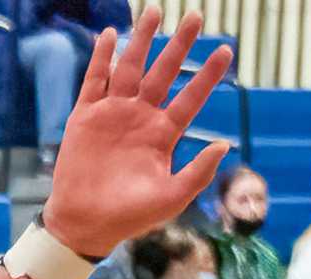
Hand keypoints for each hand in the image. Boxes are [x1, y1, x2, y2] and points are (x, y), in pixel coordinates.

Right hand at [41, 8, 232, 260]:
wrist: (85, 225)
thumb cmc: (129, 217)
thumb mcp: (170, 199)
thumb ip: (198, 174)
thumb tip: (224, 144)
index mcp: (161, 135)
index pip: (190, 97)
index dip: (208, 75)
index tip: (225, 50)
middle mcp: (140, 118)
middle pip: (163, 72)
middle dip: (179, 45)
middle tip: (196, 16)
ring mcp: (112, 114)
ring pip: (130, 68)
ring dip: (142, 40)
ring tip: (155, 11)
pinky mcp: (86, 117)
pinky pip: (95, 81)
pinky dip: (101, 58)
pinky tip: (109, 35)